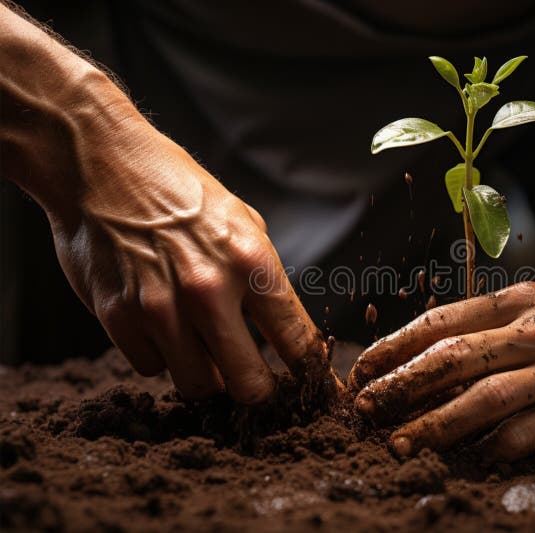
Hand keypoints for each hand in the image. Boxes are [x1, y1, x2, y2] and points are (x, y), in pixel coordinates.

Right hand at [47, 113, 338, 402]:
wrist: (102, 165)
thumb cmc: (180, 193)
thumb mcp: (242, 222)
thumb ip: (262, 278)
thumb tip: (279, 329)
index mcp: (252, 262)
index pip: (296, 341)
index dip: (308, 371)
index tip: (309, 382)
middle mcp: (209, 290)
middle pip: (248, 384)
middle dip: (257, 390)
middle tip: (253, 382)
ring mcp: (160, 307)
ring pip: (197, 385)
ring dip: (205, 375)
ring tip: (202, 348)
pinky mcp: (118, 316)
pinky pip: (151, 366)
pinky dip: (160, 356)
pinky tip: (160, 327)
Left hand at [349, 282, 534, 460]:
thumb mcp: (519, 318)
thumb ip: (470, 335)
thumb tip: (397, 371)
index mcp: (518, 299)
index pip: (444, 320)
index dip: (396, 347)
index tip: (361, 372)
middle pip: (459, 357)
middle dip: (405, 385)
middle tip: (368, 409)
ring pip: (487, 398)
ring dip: (437, 424)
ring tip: (400, 443)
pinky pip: (523, 435)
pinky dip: (486, 448)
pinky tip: (458, 459)